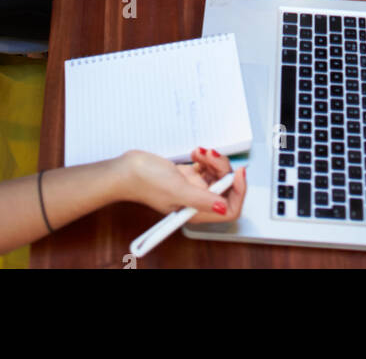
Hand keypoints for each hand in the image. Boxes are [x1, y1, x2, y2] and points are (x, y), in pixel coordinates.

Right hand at [116, 147, 245, 224]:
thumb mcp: (176, 190)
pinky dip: (205, 158)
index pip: (228, 209)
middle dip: (222, 169)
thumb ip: (201, 200)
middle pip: (225, 188)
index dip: (238, 192)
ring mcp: (192, 188)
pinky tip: (196, 153)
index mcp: (196, 211)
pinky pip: (206, 167)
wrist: (127, 169)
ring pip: (216, 175)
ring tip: (200, 153)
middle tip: (211, 156)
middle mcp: (196, 201)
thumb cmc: (145, 182)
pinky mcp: (187, 176)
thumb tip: (224, 206)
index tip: (238, 173)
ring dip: (213, 160)